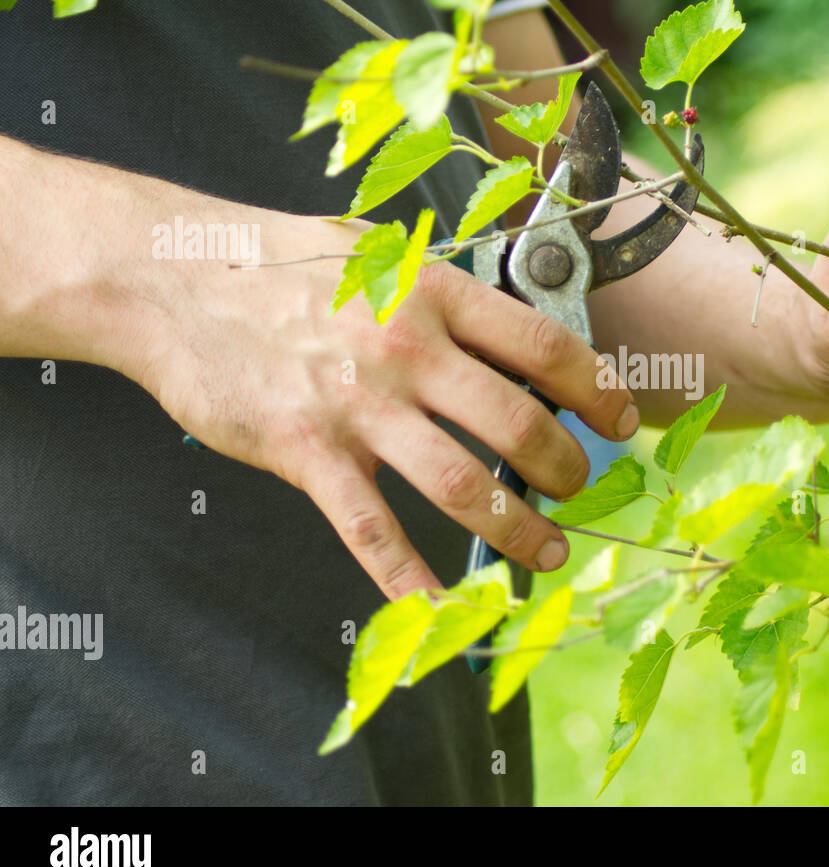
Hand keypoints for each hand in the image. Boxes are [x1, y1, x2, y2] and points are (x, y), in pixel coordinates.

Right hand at [135, 206, 638, 600]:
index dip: (596, 389)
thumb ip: (441, 291)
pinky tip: (443, 613)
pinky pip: (372, 532)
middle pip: (517, 422)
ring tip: (546, 553)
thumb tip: (508, 328)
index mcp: (432, 293)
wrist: (172, 276)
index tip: (619, 420)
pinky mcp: (306, 450)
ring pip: (461, 483)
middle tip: (581, 493)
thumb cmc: (277, 262)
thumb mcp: (375, 253)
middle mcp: (406, 347)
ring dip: (517, 528)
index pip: (542, 345)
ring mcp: (357, 403)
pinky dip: (413, 582)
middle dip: (565, 470)